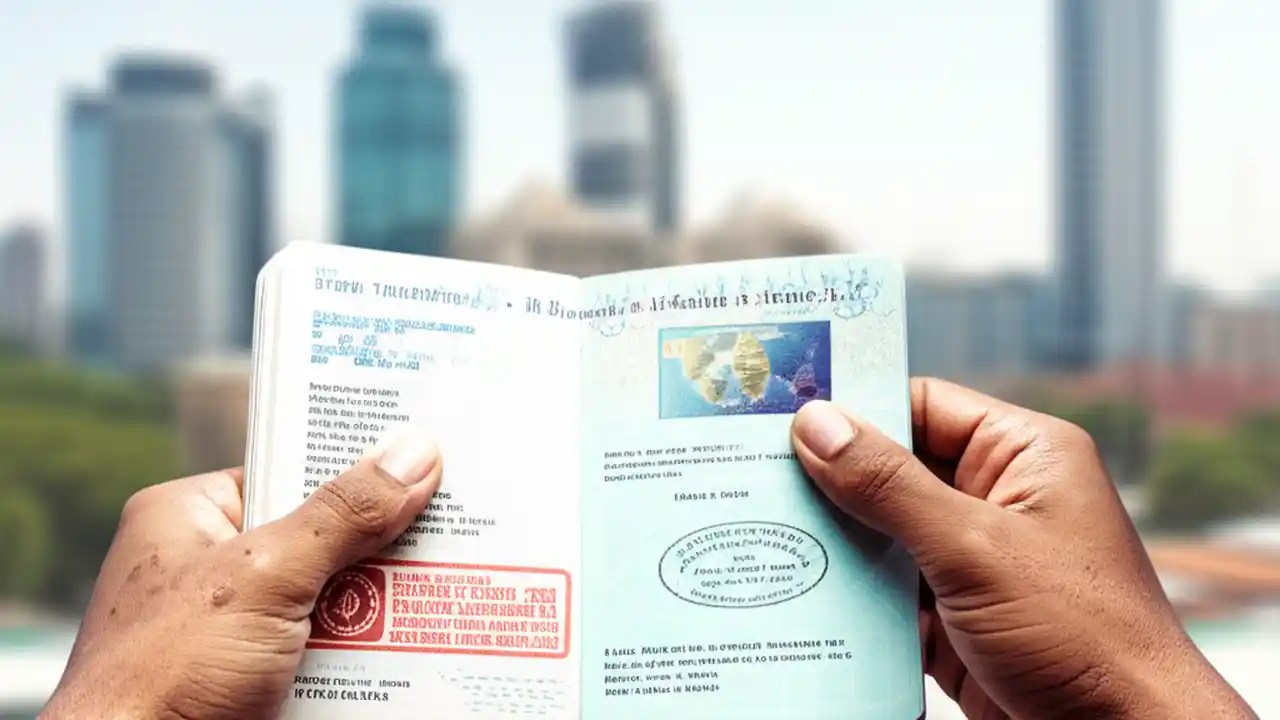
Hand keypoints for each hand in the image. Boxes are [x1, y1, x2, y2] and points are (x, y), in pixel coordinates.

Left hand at [42, 434, 441, 719]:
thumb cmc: (159, 676)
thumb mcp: (265, 576)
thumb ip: (343, 515)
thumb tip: (410, 456)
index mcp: (190, 516)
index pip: (289, 468)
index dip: (355, 463)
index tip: (423, 457)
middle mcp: (211, 566)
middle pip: (324, 535)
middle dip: (381, 545)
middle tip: (451, 531)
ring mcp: (235, 627)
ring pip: (334, 598)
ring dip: (381, 608)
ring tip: (443, 592)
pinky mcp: (257, 678)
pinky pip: (329, 651)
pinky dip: (367, 655)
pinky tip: (412, 648)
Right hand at [791, 379, 1255, 719]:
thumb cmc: (1082, 635)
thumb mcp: (975, 548)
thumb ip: (889, 486)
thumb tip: (817, 425)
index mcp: (1022, 456)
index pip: (922, 406)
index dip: (856, 407)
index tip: (782, 413)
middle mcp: (997, 499)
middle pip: (892, 469)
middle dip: (829, 479)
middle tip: (751, 474)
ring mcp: (973, 560)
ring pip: (881, 533)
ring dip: (832, 541)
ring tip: (758, 529)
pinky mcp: (954, 616)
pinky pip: (886, 590)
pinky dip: (847, 593)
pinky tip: (795, 590)